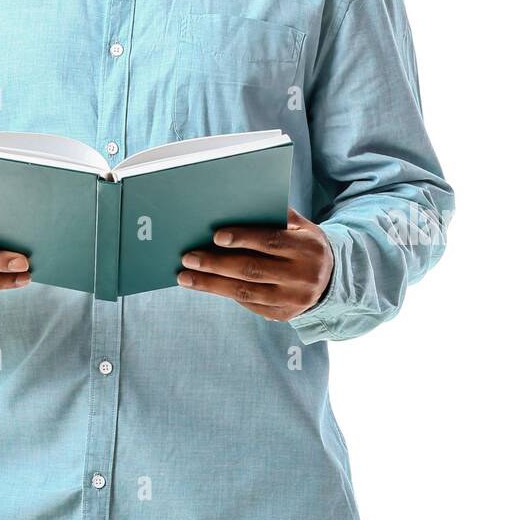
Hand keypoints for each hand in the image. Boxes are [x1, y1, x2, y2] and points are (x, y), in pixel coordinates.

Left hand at [176, 205, 332, 321]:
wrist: (333, 279)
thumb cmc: (306, 244)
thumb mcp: (303, 226)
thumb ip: (280, 216)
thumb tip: (243, 204)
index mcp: (306, 248)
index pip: (271, 242)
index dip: (243, 238)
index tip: (215, 236)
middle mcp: (302, 276)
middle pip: (252, 270)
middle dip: (216, 264)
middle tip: (188, 258)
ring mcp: (293, 299)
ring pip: (246, 292)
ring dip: (212, 284)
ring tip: (186, 277)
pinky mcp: (284, 315)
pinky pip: (250, 304)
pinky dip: (226, 294)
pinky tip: (207, 285)